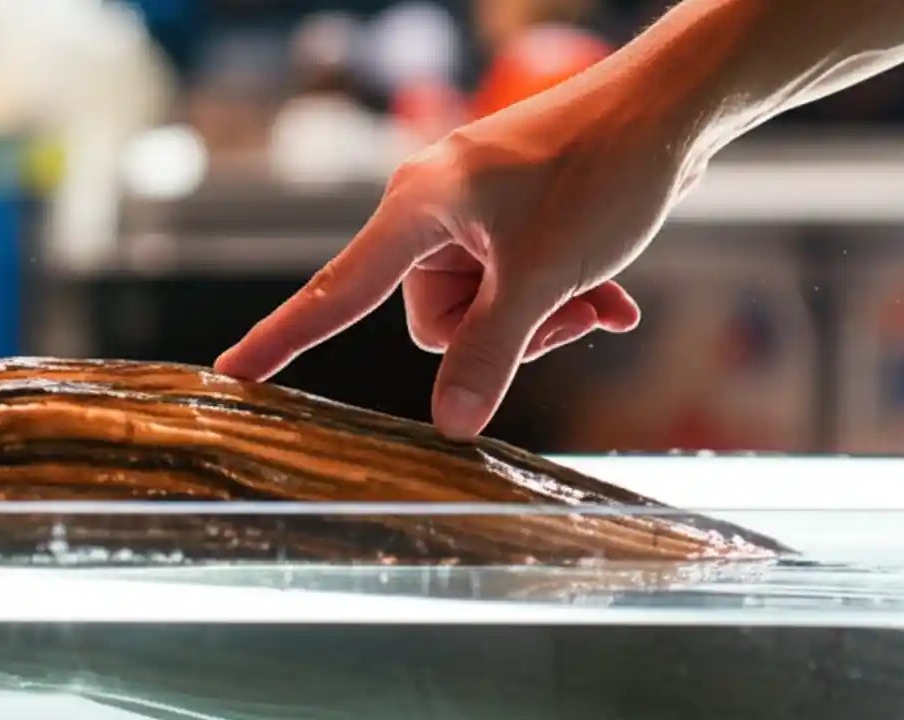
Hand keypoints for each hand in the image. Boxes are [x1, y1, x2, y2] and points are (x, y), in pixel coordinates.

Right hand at [215, 57, 705, 438]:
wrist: (673, 109)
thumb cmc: (603, 173)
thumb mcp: (544, 277)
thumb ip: (491, 356)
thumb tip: (448, 426)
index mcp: (417, 210)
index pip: (336, 291)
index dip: (282, 339)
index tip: (231, 374)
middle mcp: (432, 208)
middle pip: (435, 319)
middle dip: (502, 331)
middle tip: (560, 306)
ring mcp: (473, 212)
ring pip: (482, 309)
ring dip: (539, 317)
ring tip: (592, 293)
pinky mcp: (510, 217)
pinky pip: (511, 283)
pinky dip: (556, 297)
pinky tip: (610, 297)